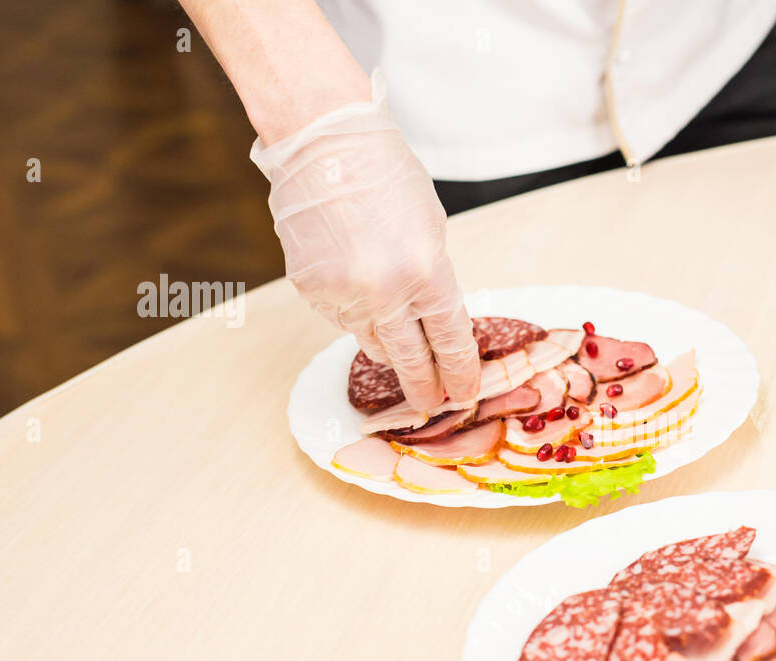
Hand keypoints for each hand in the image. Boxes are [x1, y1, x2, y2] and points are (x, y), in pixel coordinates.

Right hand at [250, 71, 478, 409]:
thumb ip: (433, 280)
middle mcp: (383, 292)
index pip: (449, 340)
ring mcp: (342, 294)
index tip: (464, 393)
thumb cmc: (384, 175)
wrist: (322, 142)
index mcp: (425, 272)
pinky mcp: (311, 290)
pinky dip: (355, 313)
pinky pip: (341, 319)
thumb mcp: (431, 228)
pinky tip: (357, 285)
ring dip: (390, 346)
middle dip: (424, 387)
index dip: (459, 372)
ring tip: (399, 338)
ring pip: (372, 343)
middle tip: (433, 404)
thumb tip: (433, 323)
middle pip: (409, 360)